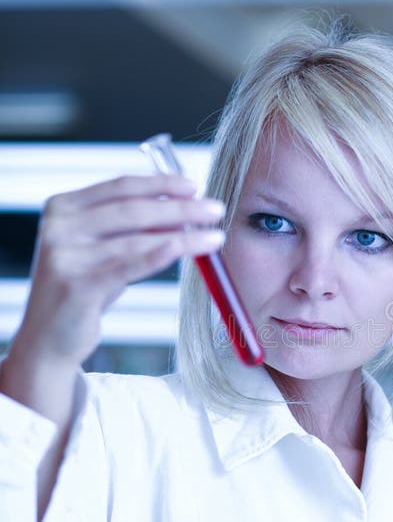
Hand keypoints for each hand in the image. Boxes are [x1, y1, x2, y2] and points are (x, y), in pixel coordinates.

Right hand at [17, 173, 225, 366]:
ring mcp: (65, 255)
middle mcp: (60, 226)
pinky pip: (128, 266)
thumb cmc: (82, 288)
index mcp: (63, 207)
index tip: (194, 186)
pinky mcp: (76, 285)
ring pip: (137, 240)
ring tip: (215, 238)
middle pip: (133, 210)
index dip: (161, 184)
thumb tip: (182, 211)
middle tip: (216, 210)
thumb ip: (133, 230)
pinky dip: (159, 255)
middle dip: (180, 208)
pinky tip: (183, 249)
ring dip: (183, 236)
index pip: (120, 187)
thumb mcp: (104, 250)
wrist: (48, 337)